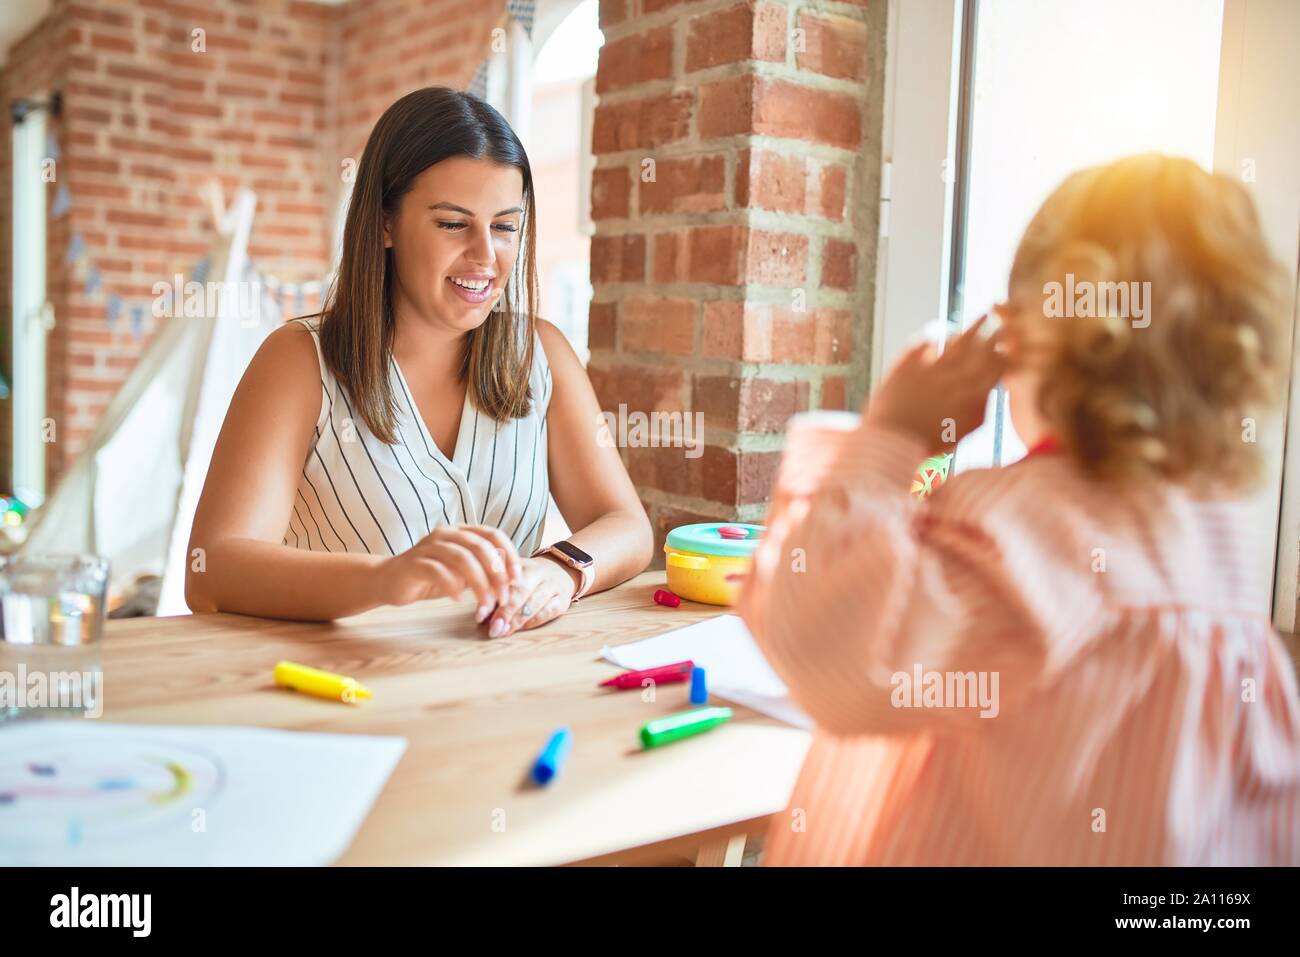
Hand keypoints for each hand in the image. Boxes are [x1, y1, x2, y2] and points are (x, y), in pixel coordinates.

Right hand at [377, 525, 522, 619]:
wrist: (387, 580)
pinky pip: (438, 571)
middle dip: (497, 573)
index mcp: (461, 532)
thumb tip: (511, 578)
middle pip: (480, 547)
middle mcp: (446, 534)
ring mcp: (429, 547)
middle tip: (504, 596)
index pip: (493, 535)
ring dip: (479, 583)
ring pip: (462, 558)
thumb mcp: (462, 572)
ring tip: (485, 603)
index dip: (509, 554)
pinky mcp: (414, 563)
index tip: (517, 578)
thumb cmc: (429, 576)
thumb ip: (483, 570)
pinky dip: (452, 586)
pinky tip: (458, 599)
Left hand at [483, 556, 578, 637]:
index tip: (479, 615)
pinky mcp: (562, 600)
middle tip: (493, 628)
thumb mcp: (511, 575)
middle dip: (504, 612)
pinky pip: (545, 613)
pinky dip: (531, 623)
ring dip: (516, 620)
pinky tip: (520, 629)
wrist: (560, 570)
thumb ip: (493, 589)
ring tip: (503, 632)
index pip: (503, 579)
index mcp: (519, 563)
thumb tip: (479, 612)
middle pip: (520, 591)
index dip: (490, 598)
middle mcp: (537, 571)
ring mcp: (551, 585)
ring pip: (533, 603)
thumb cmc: (528, 577)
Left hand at [863, 314, 1003, 455]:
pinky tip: (938, 331)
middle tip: (1007, 319)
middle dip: (997, 332)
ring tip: (985, 314)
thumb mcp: (965, 429)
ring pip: (958, 340)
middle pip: (982, 348)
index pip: (997, 366)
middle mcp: (955, 376)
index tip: (1014, 344)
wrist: (891, 444)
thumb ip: (981, 407)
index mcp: (972, 394)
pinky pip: (924, 342)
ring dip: (974, 326)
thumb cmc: (929, 443)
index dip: (1008, 353)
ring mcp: (930, 367)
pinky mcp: (906, 364)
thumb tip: (991, 388)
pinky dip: (933, 335)